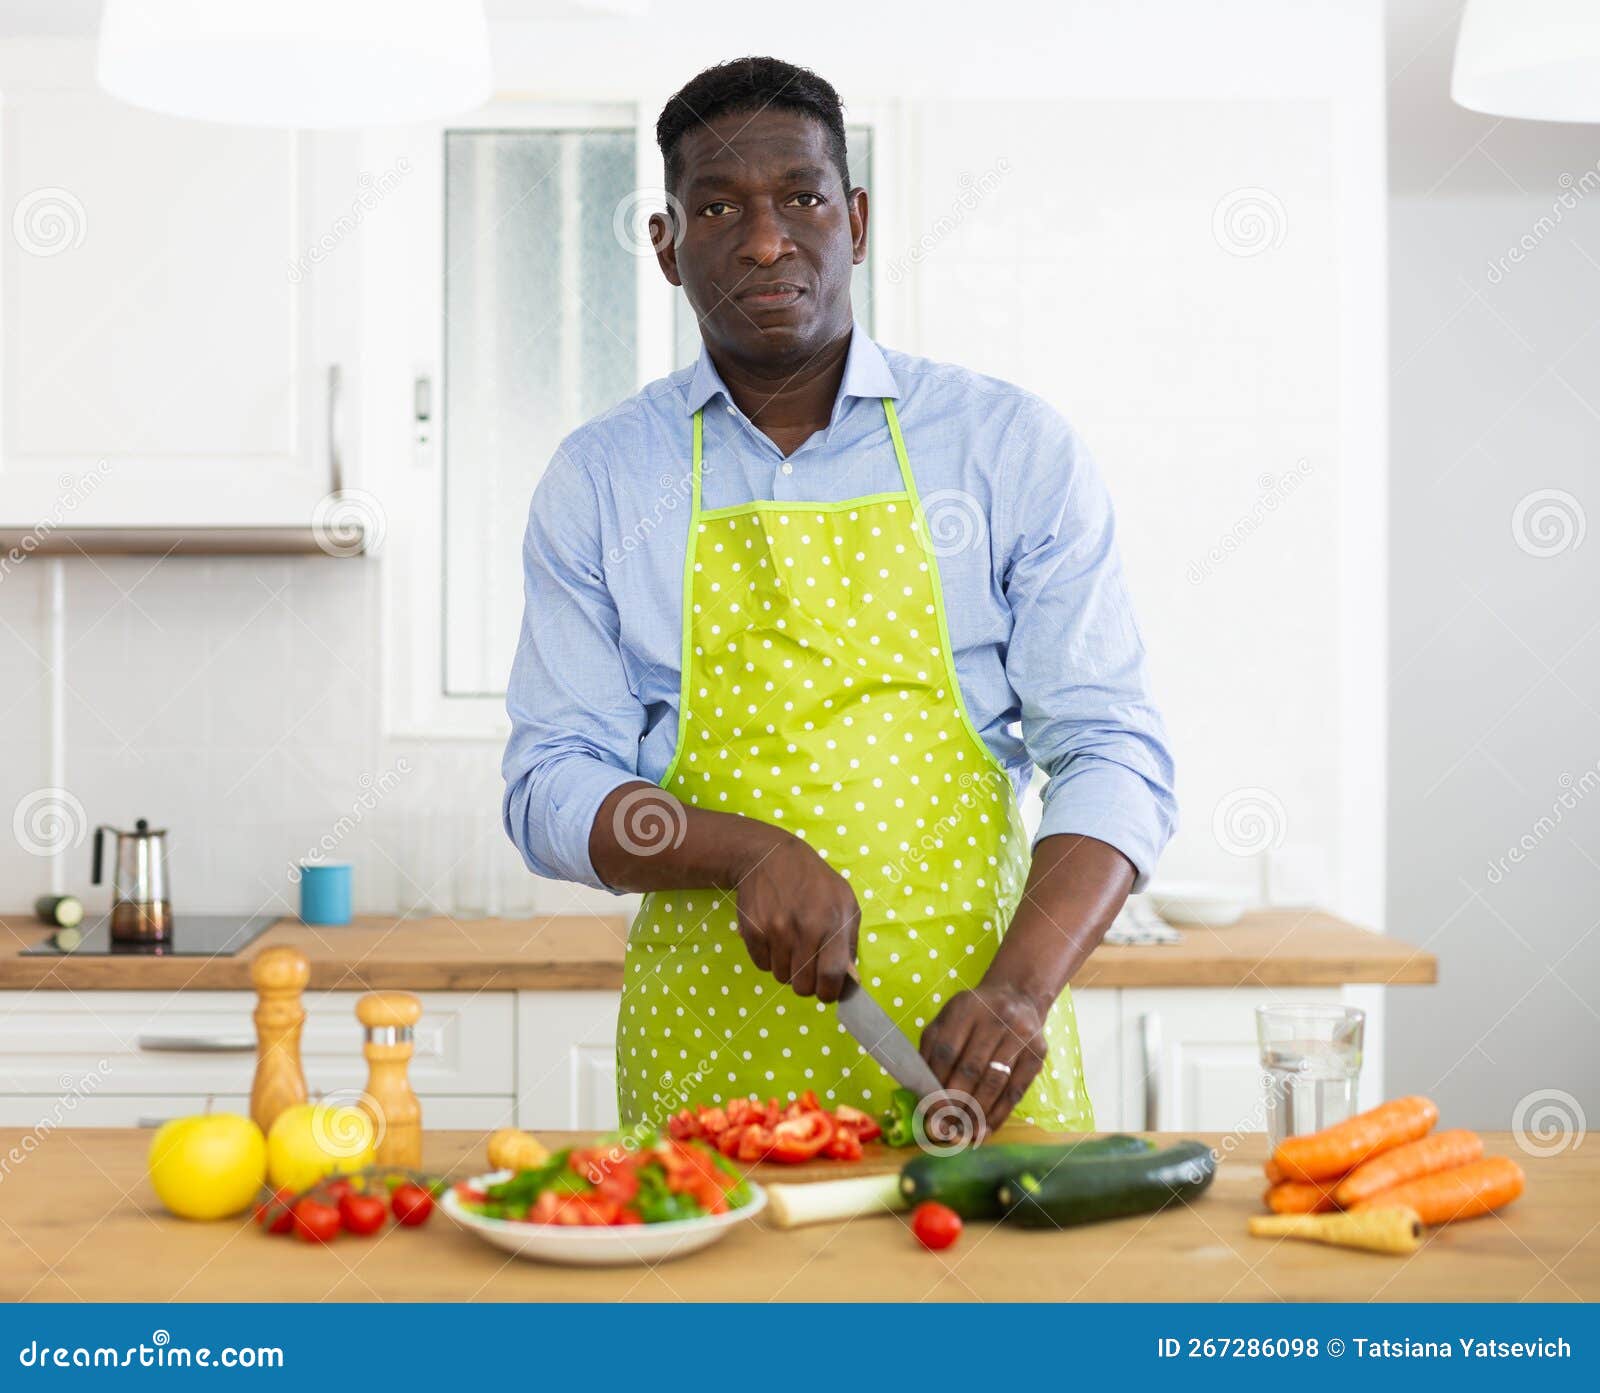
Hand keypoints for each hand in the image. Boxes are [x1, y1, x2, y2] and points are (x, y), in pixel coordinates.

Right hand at [731, 831, 859, 1002]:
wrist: (770, 856)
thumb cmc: (815, 881)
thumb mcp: (845, 901)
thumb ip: (849, 941)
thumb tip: (848, 978)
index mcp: (831, 922)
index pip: (831, 975)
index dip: (829, 992)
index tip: (826, 992)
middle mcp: (803, 928)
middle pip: (803, 985)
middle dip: (806, 982)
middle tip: (807, 966)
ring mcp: (775, 930)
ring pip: (781, 977)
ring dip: (787, 968)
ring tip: (790, 942)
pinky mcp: (752, 930)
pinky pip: (762, 965)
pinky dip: (769, 958)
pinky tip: (774, 935)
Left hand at [919, 981, 1047, 1132]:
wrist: (1019, 996)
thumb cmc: (974, 1015)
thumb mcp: (949, 1020)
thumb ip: (931, 1050)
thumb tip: (921, 1093)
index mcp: (964, 1008)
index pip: (946, 1051)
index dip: (936, 1084)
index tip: (928, 1111)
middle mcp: (995, 1017)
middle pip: (971, 1068)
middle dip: (955, 1103)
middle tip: (945, 1129)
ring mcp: (1020, 1034)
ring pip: (994, 1082)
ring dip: (977, 1113)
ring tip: (964, 1135)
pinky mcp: (1037, 1052)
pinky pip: (1016, 1090)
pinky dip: (999, 1113)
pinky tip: (986, 1129)